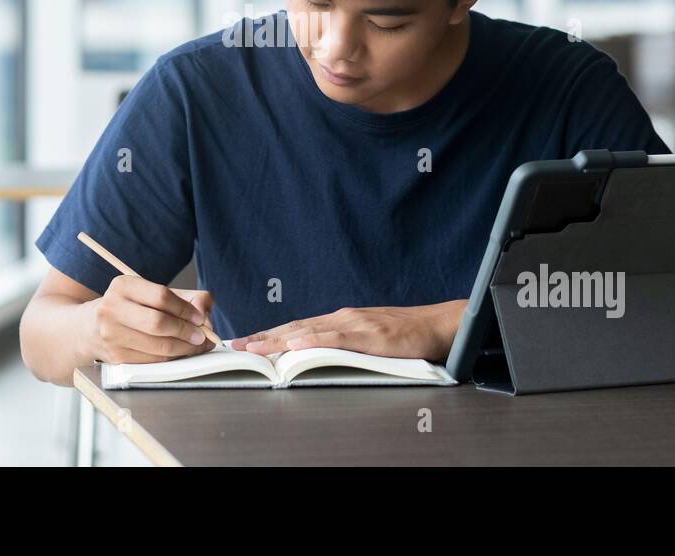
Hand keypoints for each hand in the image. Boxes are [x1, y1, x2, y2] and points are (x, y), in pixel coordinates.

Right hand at [86, 275, 216, 363]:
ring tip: (196, 346)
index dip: (185, 309)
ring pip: (157, 346)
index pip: (161, 296)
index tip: (200, 317)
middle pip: (158, 323)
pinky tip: (179, 352)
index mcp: (123, 286)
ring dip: (183, 348)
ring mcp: (111, 335)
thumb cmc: (131, 308)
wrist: (91, 328)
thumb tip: (203, 310)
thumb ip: (184, 297)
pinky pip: (152, 361)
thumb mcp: (152, 293)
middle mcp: (112, 309)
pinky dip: (171, 358)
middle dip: (185, 331)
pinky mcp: (115, 357)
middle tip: (202, 336)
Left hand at [230, 300, 466, 362]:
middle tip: (236, 345)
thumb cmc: (406, 335)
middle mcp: (342, 317)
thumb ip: (344, 345)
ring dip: (278, 340)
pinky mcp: (368, 334)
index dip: (270, 335)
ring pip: (308, 331)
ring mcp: (354, 324)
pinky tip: (295, 345)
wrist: (438, 325)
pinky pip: (335, 338)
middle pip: (295, 328)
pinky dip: (312, 341)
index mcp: (341, 320)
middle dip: (264, 337)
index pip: (297, 328)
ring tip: (254, 347)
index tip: (246, 342)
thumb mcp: (368, 339)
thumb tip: (317, 357)